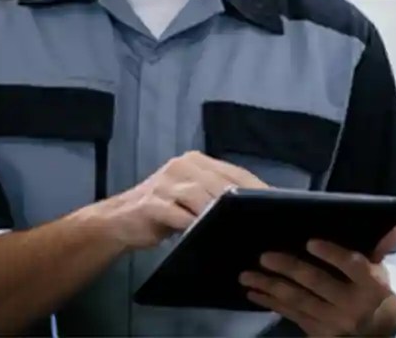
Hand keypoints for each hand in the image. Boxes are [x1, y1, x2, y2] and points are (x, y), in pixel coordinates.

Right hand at [86, 151, 266, 249]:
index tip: (278, 205)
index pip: (235, 173)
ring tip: (239, 229)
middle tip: (263, 221)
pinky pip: (179, 215)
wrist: (117, 220)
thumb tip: (256, 207)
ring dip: (221, 214)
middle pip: (222, 183)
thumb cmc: (163, 210)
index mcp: (196, 161)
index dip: (258, 189)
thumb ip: (217, 195)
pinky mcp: (153, 203)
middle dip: (243, 203)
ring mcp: (167, 183)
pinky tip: (206, 235)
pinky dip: (194, 225)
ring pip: (202, 197)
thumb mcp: (191, 197)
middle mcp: (183, 165)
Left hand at [240, 223, 395, 336]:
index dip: (332, 254)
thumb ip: (379, 247)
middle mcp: (352, 305)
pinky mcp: (317, 334)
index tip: (310, 241)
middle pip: (317, 283)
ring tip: (247, 275)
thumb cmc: (374, 294)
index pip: (353, 266)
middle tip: (264, 256)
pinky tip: (254, 293)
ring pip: (297, 301)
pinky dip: (270, 303)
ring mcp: (333, 323)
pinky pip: (290, 315)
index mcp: (372, 285)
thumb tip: (394, 222)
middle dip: (288, 269)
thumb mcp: (381, 271)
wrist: (376, 335)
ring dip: (270, 287)